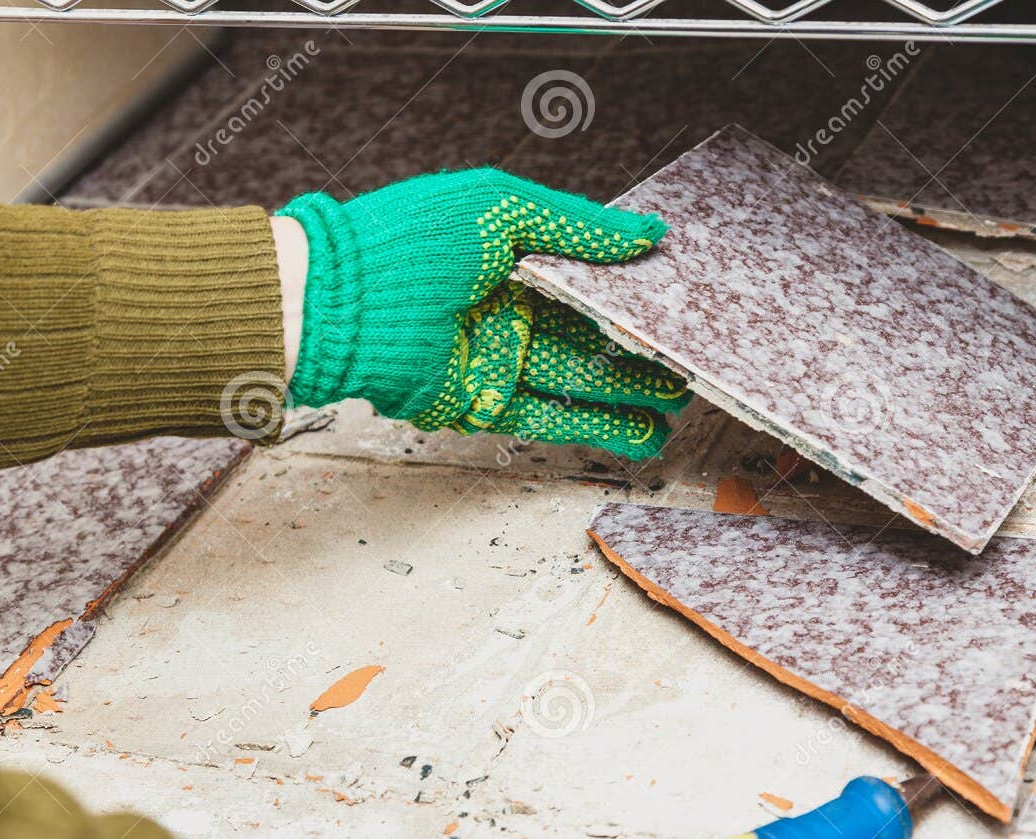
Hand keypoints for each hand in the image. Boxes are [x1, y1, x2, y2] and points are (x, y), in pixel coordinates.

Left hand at [276, 171, 688, 458]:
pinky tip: (640, 434)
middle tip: (689, 367)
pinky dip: (597, 429)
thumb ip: (581, 226)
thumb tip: (651, 232)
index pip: (587, 281)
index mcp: (510, 256)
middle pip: (590, 337)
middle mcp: (506, 309)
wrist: (346, 304)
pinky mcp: (484, 403)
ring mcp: (496, 358)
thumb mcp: (505, 206)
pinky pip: (551, 417)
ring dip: (631, 396)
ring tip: (678, 407)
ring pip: (579, 382)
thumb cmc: (414, 240)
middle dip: (641, 355)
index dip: (632, 296)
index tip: (678, 309)